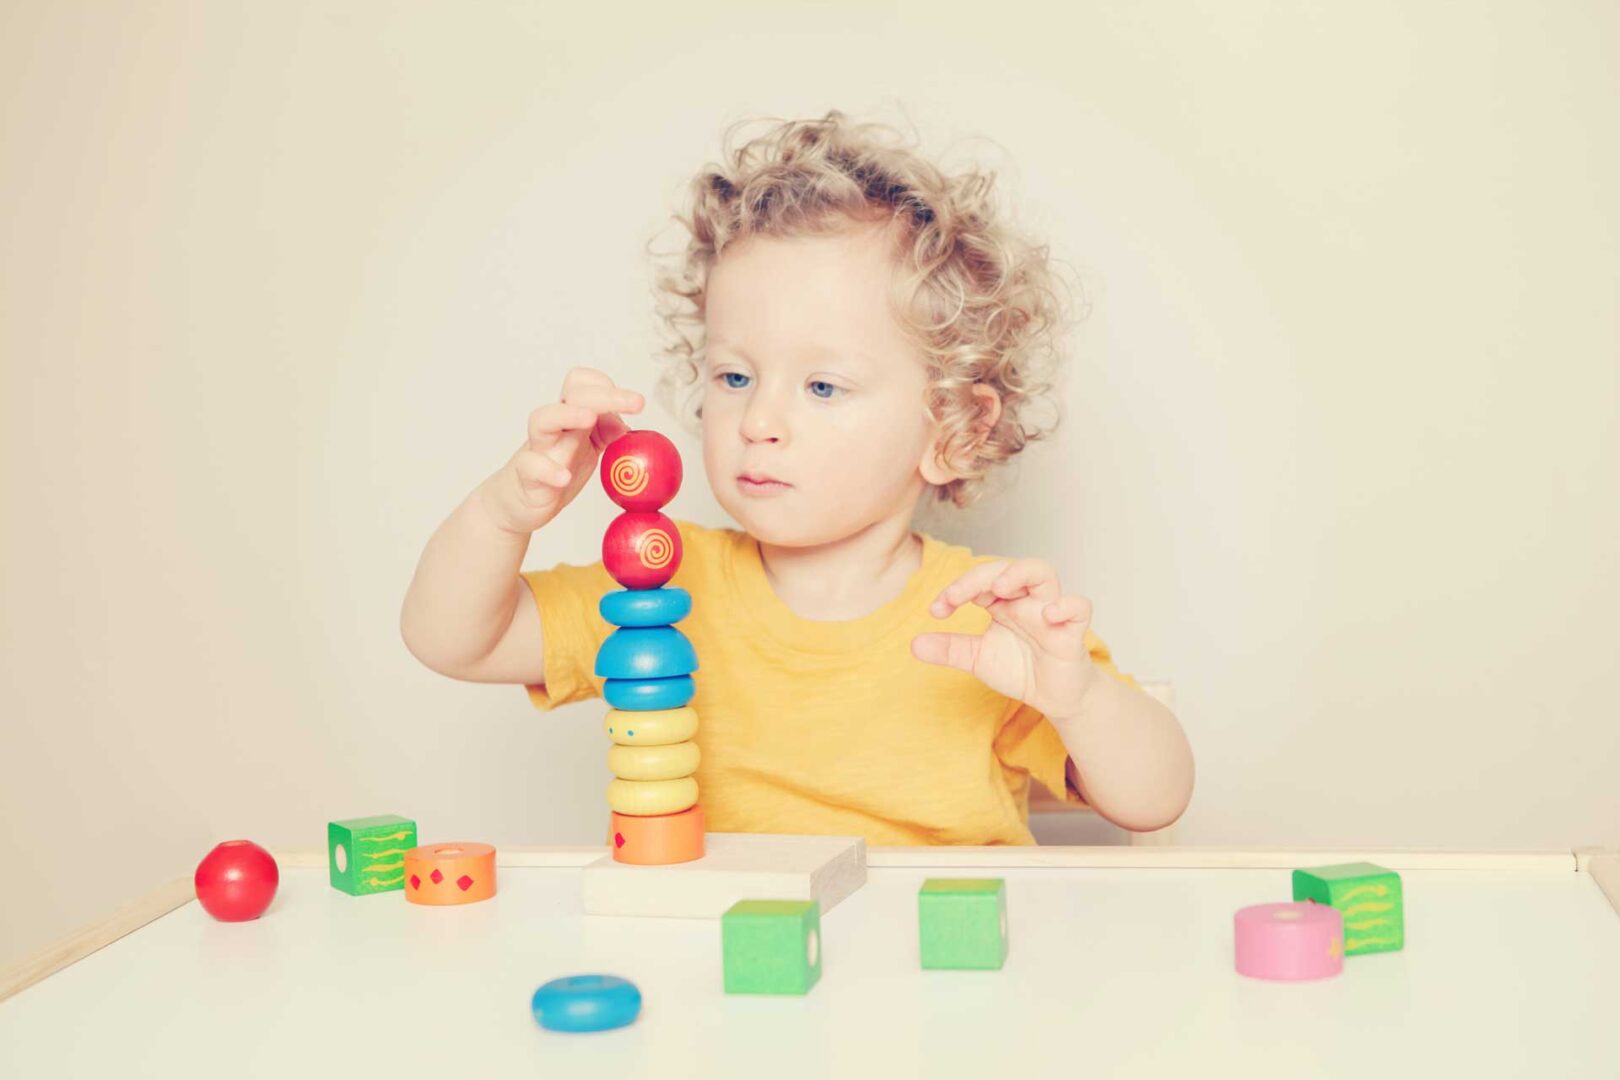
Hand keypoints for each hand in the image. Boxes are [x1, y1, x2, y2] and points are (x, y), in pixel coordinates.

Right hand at [478, 367, 643, 534]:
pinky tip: (564, 478)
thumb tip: (625, 426)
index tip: (634, 403)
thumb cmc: (558, 466)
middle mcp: (556, 427)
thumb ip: (607, 434)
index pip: (583, 383)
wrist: (520, 500)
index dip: (606, 386)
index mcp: (573, 416)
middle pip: (573, 396)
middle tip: (637, 402)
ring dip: (567, 414)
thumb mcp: (589, 448)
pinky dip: (547, 471)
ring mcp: (539, 448)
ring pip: (542, 419)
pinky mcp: (527, 475)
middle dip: (606, 395)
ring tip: (589, 419)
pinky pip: (531, 467)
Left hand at [911, 558, 1099, 719]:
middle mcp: (1026, 601)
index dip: (956, 589)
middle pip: (1008, 567)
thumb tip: (913, 644)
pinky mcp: (1073, 632)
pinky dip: (1067, 605)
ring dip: (1020, 573)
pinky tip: (1048, 615)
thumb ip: (949, 649)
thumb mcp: (978, 659)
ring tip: (1000, 588)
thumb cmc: (1020, 668)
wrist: (1054, 697)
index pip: (979, 581)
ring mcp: (1051, 613)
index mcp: (1003, 603)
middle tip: (956, 595)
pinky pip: (1080, 607)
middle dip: (981, 575)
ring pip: (1043, 573)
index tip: (935, 611)